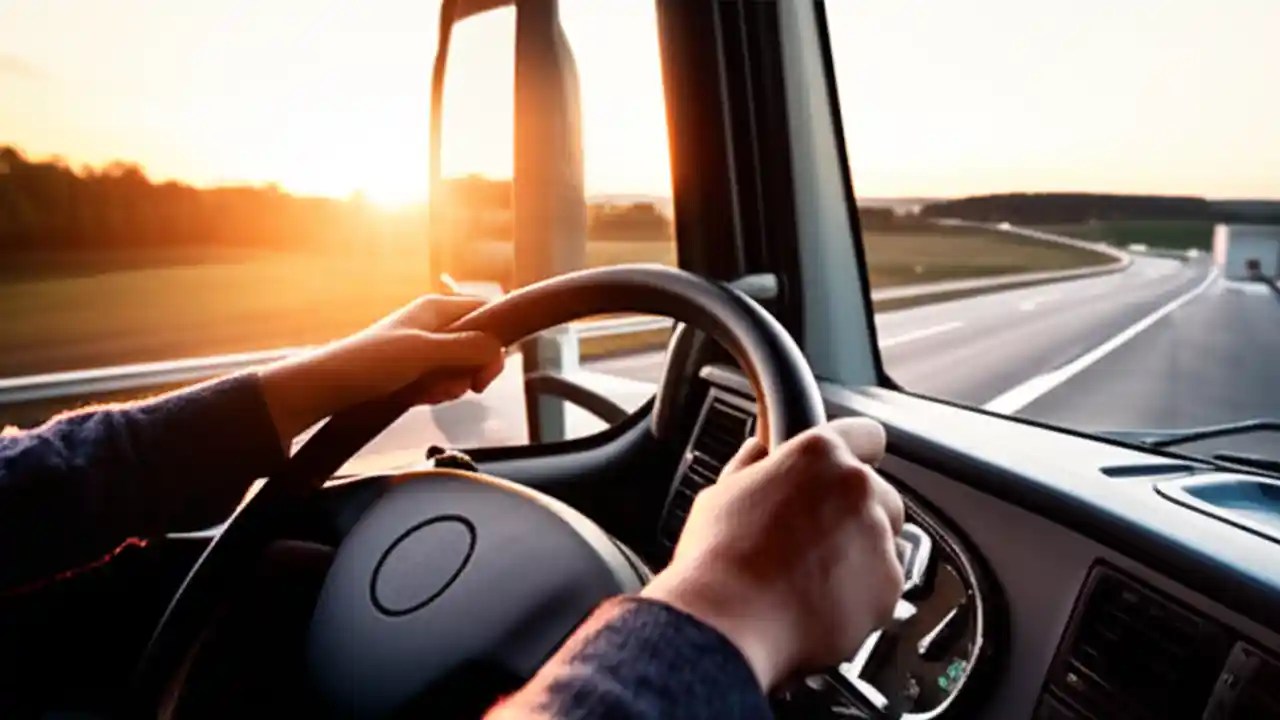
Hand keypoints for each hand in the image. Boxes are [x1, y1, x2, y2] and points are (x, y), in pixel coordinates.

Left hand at [257, 295, 503, 446]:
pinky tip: (417, 398)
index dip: (495, 341)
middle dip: (471, 370)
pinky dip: (434, 392)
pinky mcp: (412, 370)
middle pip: (477, 345)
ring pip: (460, 367)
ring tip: (426, 392)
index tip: (488, 372)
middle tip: (460, 387)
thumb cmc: (373, 362)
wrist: (327, 386)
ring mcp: (423, 348)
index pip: (487, 312)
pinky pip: (439, 381)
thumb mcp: (425, 352)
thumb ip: (466, 348)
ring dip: (451, 385)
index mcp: (437, 309)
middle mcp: (433, 324)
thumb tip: (499, 348)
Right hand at [641, 417, 903, 689]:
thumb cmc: (719, 561)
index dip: (853, 452)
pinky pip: (883, 583)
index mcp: (818, 455)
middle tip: (814, 536)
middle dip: (853, 512)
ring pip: (884, 540)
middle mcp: (857, 488)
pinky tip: (821, 600)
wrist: (728, 625)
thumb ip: (754, 466)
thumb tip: (758, 453)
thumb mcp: (724, 493)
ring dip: (859, 553)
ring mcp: (878, 538)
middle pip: (878, 493)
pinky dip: (861, 593)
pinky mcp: (889, 586)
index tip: (843, 470)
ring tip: (813, 575)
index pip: (865, 435)